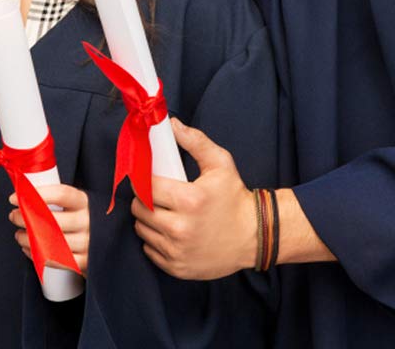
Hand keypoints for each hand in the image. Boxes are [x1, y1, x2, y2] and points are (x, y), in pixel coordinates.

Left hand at [10, 180, 89, 272]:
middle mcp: (88, 221)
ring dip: (28, 238)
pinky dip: (38, 255)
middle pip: (53, 219)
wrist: (105, 242)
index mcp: (84, 201)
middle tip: (13, 216)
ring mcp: (88, 243)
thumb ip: (55, 198)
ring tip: (18, 234)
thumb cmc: (80, 217)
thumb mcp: (75, 203)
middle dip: (26, 218)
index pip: (61, 194)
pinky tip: (29, 249)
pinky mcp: (84, 263)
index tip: (15, 197)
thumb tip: (23, 190)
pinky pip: (56, 261)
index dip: (36, 194)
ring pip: (51, 242)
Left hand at [132, 118, 257, 280]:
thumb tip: (172, 124)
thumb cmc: (235, 198)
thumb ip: (195, 141)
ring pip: (142, 230)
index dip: (143, 179)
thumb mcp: (220, 164)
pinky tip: (167, 231)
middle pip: (140, 209)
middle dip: (143, 199)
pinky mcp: (178, 268)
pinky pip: (150, 251)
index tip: (146, 177)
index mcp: (189, 200)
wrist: (254, 237)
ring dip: (147, 220)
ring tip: (161, 212)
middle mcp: (181, 229)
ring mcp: (179, 251)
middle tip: (154, 194)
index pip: (147, 187)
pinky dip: (154, 241)